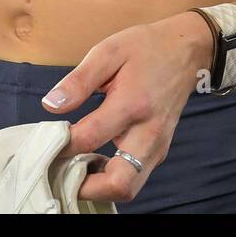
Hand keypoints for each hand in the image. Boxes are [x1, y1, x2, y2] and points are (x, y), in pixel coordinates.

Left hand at [38, 11, 214, 205]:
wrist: (187, 50)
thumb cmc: (145, 47)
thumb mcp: (109, 51)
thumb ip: (79, 80)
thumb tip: (50, 105)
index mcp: (132, 103)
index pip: (89, 138)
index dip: (62, 144)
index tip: (48, 139)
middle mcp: (149, 133)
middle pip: (118, 184)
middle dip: (86, 186)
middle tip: (63, 169)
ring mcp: (158, 146)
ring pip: (129, 189)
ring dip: (99, 187)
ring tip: (77, 166)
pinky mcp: (160, 151)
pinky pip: (135, 179)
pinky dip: (111, 179)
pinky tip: (94, 160)